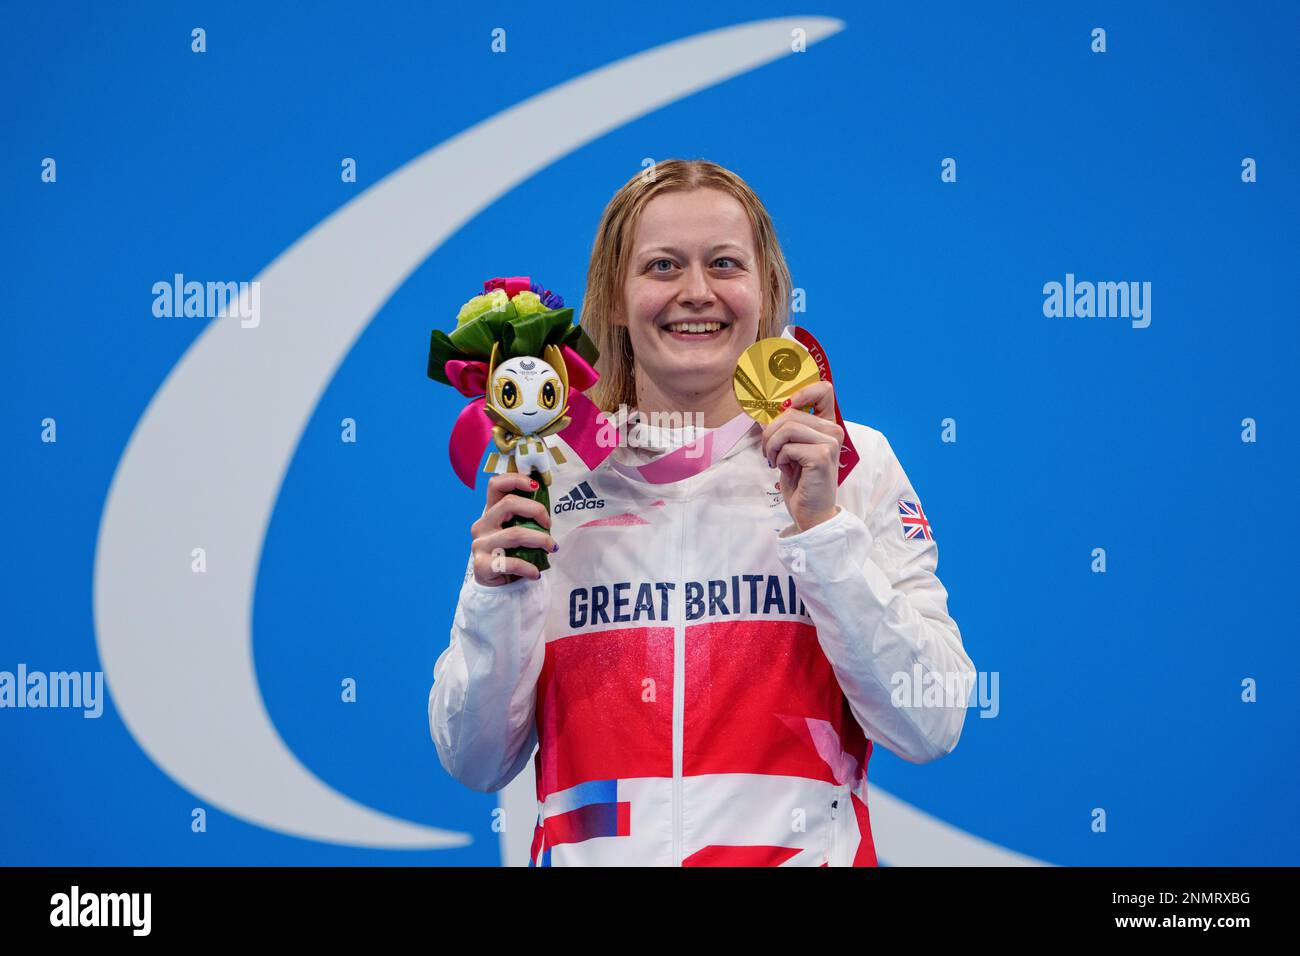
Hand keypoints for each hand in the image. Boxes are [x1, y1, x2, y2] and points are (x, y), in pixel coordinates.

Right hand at [469, 473, 556, 585]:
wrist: (496, 586)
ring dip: (540, 540)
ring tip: (552, 548)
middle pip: (508, 504)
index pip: (495, 485)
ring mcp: (480, 544)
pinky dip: (528, 567)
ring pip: (515, 533)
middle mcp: (482, 525)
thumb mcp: (516, 532)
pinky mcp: (482, 565)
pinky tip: (536, 573)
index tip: (535, 485)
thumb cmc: (511, 554)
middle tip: (548, 525)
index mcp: (490, 512)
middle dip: (536, 510)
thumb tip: (548, 507)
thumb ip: (524, 518)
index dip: (515, 479)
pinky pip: (510, 562)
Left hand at [759, 381, 843, 533]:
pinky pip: (788, 447)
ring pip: (787, 427)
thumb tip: (766, 412)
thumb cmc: (801, 481)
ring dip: (771, 445)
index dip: (800, 392)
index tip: (782, 407)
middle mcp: (833, 431)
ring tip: (774, 459)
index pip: (823, 390)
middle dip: (770, 431)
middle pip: (791, 411)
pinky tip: (784, 469)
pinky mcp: (822, 456)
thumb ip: (786, 428)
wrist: (811, 513)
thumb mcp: (792, 449)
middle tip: (767, 450)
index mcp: (827, 425)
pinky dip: (779, 458)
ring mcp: (829, 443)